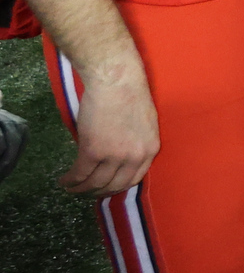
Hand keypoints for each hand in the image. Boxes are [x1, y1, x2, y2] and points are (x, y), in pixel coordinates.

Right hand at [61, 61, 158, 197]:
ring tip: (71, 188)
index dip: (117, 187)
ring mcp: (114, 156)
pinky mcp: (93, 151)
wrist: (116, 79)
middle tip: (86, 191)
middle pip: (114, 186)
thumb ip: (134, 142)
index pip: (135, 179)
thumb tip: (118, 157)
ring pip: (95, 183)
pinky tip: (63, 180)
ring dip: (80, 189)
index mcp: (150, 149)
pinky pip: (79, 174)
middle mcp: (135, 157)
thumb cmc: (130, 94)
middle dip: (98, 192)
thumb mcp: (142, 123)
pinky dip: (70, 180)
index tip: (106, 188)